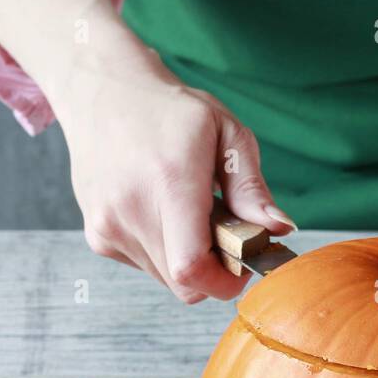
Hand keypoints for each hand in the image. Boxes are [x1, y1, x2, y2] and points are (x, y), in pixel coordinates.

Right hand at [59, 57, 294, 303]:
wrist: (103, 92)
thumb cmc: (170, 111)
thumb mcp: (225, 133)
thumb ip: (251, 187)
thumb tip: (279, 229)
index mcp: (169, 182)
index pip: (192, 268)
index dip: (224, 282)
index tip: (242, 266)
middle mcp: (131, 210)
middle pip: (183, 284)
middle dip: (213, 272)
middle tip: (223, 234)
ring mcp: (108, 226)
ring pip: (165, 279)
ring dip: (187, 260)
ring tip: (189, 215)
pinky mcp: (98, 236)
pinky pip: (145, 266)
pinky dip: (163, 252)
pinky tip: (161, 213)